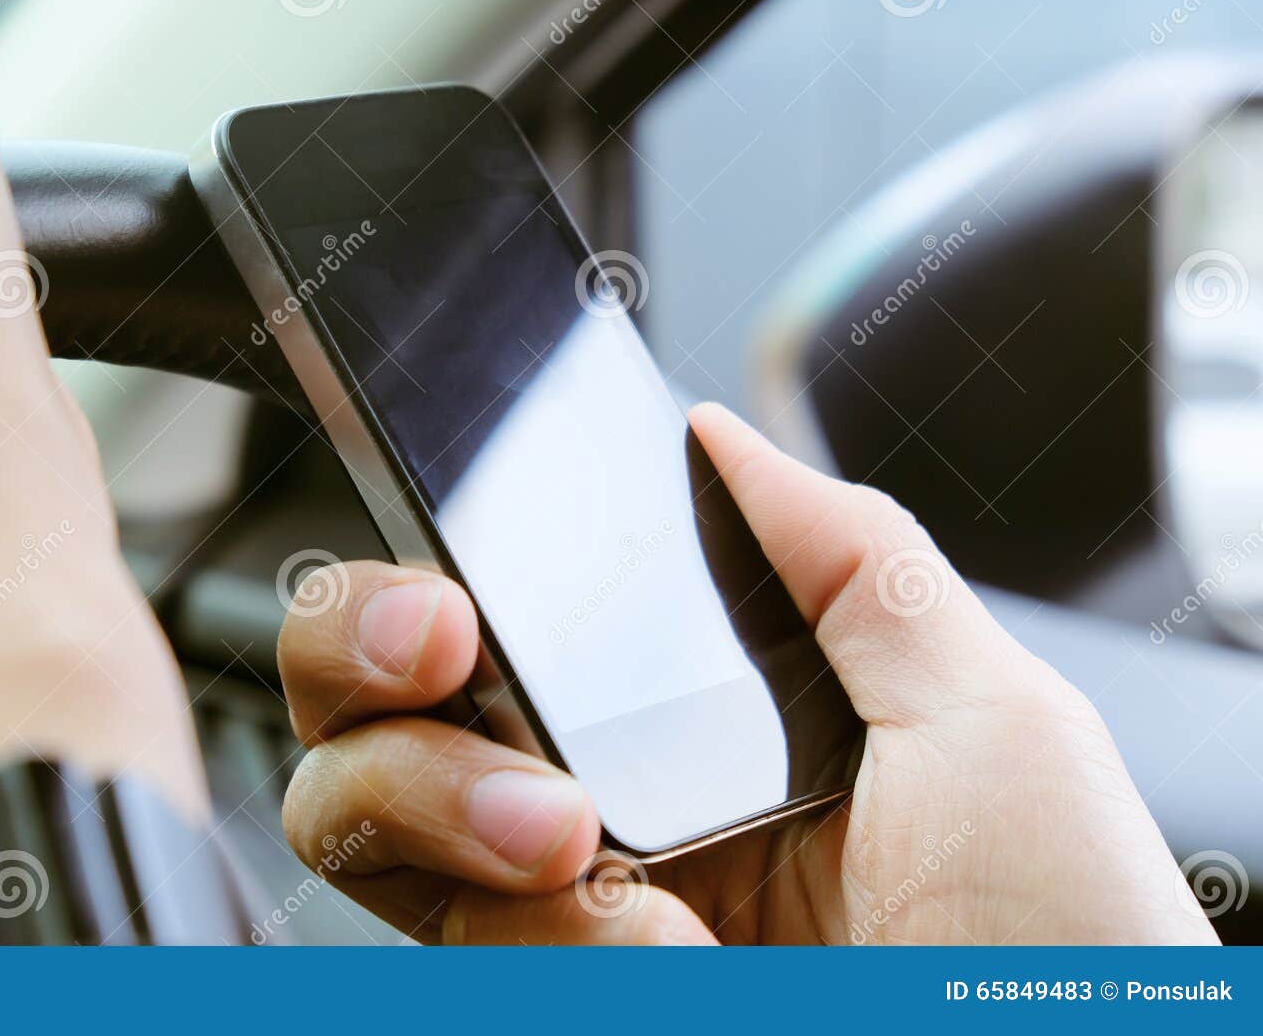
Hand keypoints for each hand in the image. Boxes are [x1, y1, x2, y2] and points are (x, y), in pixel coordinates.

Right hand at [276, 403, 1217, 943]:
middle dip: (361, 649)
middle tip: (440, 646)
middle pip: (371, 700)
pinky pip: (454, 940)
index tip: (447, 578)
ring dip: (443, 799)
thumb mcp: (984, 720)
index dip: (427, 574)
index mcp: (689, 716)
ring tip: (572, 838)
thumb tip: (716, 435)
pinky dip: (538, 933)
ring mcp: (556, 917)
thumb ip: (847, 556)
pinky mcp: (548, 985)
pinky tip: (661, 945)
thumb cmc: (1058, 950)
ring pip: (357, 815)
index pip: (503, 617)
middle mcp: (595, 805)